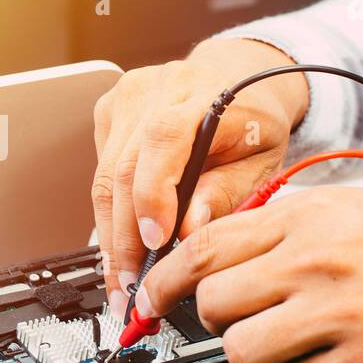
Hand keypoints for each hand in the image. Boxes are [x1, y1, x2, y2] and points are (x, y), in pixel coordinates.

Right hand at [91, 38, 307, 312]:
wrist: (237, 76)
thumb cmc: (254, 122)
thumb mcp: (261, 161)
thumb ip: (226, 193)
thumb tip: (188, 233)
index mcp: (203, 95)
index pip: (163, 140)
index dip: (153, 195)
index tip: (156, 242)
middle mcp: (156, 90)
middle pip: (123, 169)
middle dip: (124, 238)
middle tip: (132, 287)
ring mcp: (125, 99)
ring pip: (104, 178)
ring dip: (111, 237)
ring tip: (120, 282)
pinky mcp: (107, 113)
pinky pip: (100, 173)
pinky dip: (110, 215)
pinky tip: (119, 248)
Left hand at [132, 187, 362, 362]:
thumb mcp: (345, 209)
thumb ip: (279, 229)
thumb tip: (212, 256)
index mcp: (303, 218)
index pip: (202, 248)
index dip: (162, 281)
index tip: (148, 301)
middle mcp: (314, 261)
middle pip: (212, 304)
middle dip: (216, 321)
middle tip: (246, 319)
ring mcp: (339, 312)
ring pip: (242, 351)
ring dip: (259, 356)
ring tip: (295, 343)